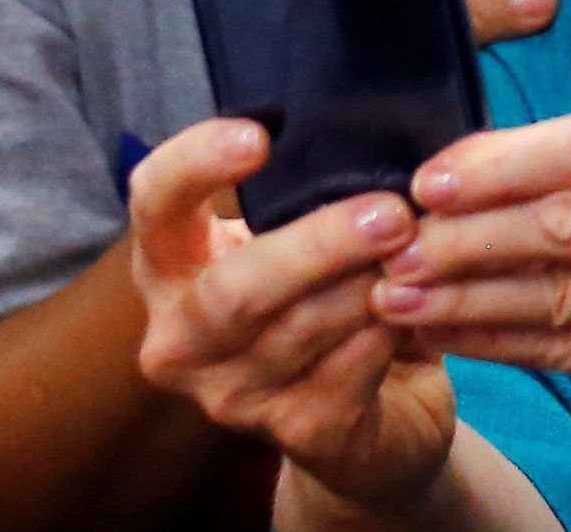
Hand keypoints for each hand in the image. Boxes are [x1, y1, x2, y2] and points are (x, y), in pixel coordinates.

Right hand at [122, 118, 458, 509]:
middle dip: (317, 245)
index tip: (259, 135)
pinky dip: (385, 334)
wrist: (363, 419)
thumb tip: (358, 136)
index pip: (152, 203)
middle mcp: (179, 337)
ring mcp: (230, 395)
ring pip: (298, 331)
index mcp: (166, 266)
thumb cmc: (318, 299)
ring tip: (418, 250)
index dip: (194, 164)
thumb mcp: (288, 240)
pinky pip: (346, 374)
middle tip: (391, 211)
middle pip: (234, 288)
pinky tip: (418, 309)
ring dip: (365, 286)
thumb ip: (298, 196)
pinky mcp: (294, 433)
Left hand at [370, 102, 570, 451]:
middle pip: (563, 221)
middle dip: (466, 234)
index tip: (425, 179)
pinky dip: (494, 340)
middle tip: (394, 244)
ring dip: (463, 296)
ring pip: (555, 292)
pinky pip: (564, 348)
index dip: (495, 164)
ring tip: (397, 292)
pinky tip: (444, 332)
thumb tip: (460, 164)